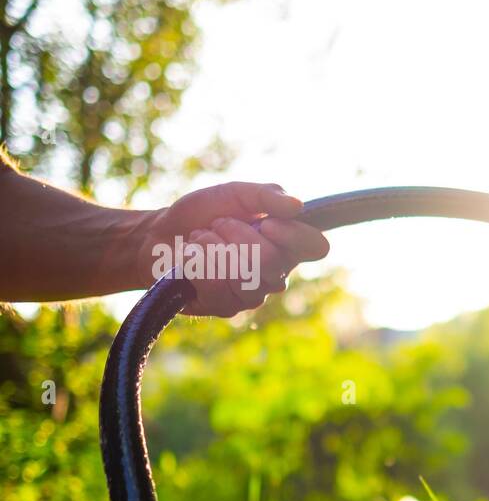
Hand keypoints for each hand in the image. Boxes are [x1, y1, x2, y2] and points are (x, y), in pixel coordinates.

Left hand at [138, 182, 328, 316]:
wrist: (160, 234)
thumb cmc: (202, 213)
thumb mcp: (235, 193)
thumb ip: (267, 195)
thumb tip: (298, 205)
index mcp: (287, 243)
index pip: (316, 247)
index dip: (294, 236)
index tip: (267, 222)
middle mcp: (276, 272)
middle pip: (273, 261)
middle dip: (237, 234)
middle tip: (219, 224)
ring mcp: (253, 294)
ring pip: (245, 275)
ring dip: (214, 247)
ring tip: (202, 240)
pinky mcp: (227, 307)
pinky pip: (218, 286)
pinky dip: (198, 263)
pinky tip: (192, 261)